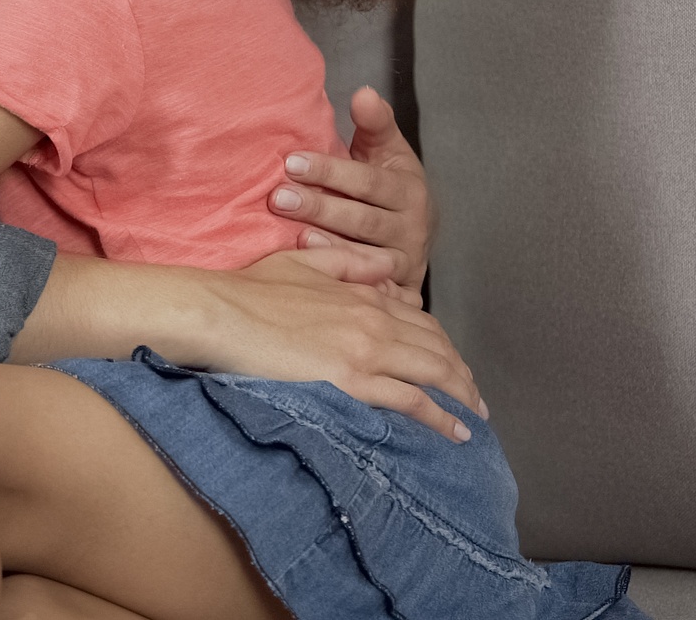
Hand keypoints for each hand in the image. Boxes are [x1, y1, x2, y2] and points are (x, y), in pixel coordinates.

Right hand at [193, 249, 482, 440]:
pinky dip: (441, 418)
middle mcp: (374, 320)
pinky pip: (412, 401)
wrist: (221, 312)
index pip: (420, 320)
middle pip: (437, 349)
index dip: (442, 344)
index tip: (451, 364)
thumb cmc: (250, 289)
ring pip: (434, 373)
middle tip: (473, 397)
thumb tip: (387, 269)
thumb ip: (348, 263)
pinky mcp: (352, 381)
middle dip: (461, 374)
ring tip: (474, 416)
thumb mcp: (303, 262)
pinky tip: (456, 433)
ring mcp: (366, 350)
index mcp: (363, 293)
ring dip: (461, 396)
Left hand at [272, 87, 435, 289]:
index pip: (367, 180)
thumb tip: (364, 92)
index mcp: (409, 190)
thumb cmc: (389, 188)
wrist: (416, 237)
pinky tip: (316, 275)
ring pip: (366, 259)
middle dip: (320, 208)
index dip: (331, 171)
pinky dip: (346, 283)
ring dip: (330, 247)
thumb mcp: (388, 153)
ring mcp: (404, 263)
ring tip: (294, 236)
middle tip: (278, 198)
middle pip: (362, 219)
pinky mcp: (398, 292)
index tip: (292, 161)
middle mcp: (411, 228)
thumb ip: (375, 124)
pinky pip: (371, 290)